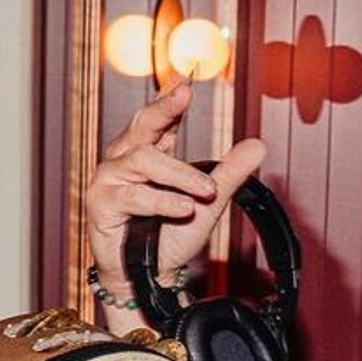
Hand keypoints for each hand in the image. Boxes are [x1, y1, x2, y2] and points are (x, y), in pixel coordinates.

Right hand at [86, 82, 267, 338]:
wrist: (150, 277)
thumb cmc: (170, 236)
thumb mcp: (208, 202)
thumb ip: (230, 174)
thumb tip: (259, 145)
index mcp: (148, 154)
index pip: (158, 120)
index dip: (169, 100)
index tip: (185, 83)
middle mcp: (125, 161)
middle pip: (142, 127)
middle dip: (161, 109)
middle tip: (183, 96)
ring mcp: (110, 180)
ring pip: (143, 160)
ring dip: (178, 174)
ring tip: (205, 192)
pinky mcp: (102, 204)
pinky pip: (133, 196)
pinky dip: (161, 201)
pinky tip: (183, 208)